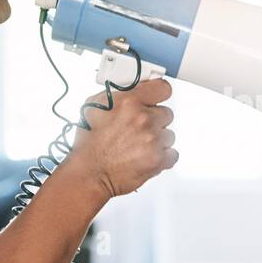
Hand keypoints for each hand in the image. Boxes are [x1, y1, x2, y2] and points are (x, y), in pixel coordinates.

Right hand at [71, 78, 177, 198]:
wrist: (89, 174)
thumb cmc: (89, 145)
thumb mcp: (94, 107)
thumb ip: (117, 95)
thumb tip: (132, 89)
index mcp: (129, 102)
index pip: (162, 88)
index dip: (159, 93)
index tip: (156, 98)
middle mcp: (143, 119)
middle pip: (167, 114)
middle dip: (155, 121)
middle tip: (140, 130)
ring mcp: (153, 140)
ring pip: (169, 135)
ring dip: (157, 140)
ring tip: (139, 146)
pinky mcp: (159, 159)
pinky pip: (172, 154)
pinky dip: (162, 157)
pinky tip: (146, 157)